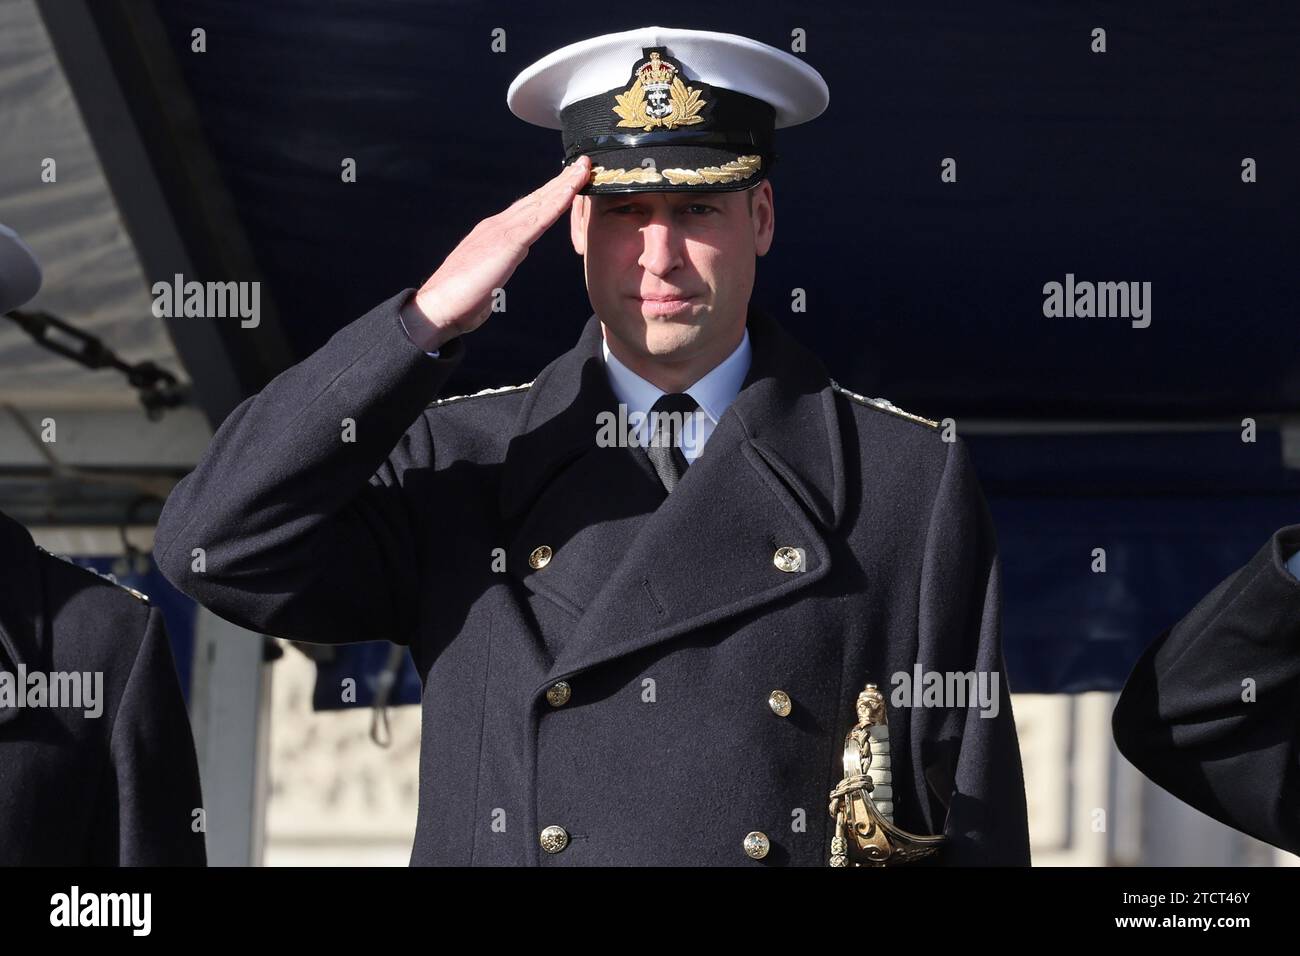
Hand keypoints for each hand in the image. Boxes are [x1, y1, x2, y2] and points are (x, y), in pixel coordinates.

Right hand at [408, 156, 591, 348]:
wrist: (438, 306)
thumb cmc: (461, 299)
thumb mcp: (489, 276)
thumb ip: (502, 262)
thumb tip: (513, 256)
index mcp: (494, 233)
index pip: (528, 209)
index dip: (550, 194)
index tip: (569, 182)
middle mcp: (498, 226)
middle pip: (536, 200)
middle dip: (561, 181)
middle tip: (583, 164)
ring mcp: (501, 231)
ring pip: (540, 204)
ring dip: (564, 185)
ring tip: (583, 169)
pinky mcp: (507, 243)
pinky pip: (538, 219)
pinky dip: (557, 203)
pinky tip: (571, 191)